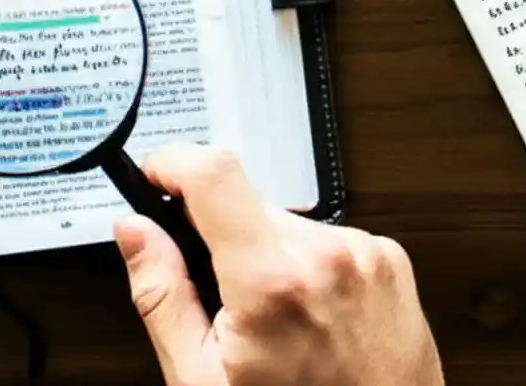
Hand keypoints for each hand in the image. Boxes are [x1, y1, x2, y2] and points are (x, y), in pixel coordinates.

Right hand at [114, 143, 443, 385]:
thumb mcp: (202, 378)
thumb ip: (162, 295)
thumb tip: (135, 232)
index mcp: (272, 283)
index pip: (214, 175)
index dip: (174, 162)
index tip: (158, 174)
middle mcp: (326, 257)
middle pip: (247, 203)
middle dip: (222, 236)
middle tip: (225, 299)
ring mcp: (366, 255)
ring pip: (286, 222)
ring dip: (268, 254)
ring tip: (279, 319)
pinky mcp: (390, 259)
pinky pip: (327, 239)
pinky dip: (308, 267)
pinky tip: (312, 315)